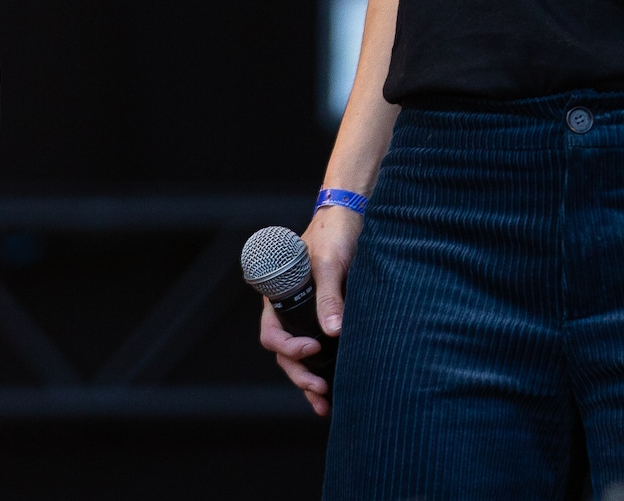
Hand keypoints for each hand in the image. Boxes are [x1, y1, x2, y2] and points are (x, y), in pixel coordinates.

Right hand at [259, 205, 361, 415]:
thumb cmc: (334, 235)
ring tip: (324, 404)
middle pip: (284, 354)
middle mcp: (289, 311)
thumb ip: (330, 296)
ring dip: (309, 381)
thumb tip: (332, 332)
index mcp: (278, 297)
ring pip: (301, 359)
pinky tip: (336, 391)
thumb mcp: (331, 263)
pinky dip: (325, 371)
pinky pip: (321, 352)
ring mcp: (307, 318)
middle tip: (321, 389)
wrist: (352, 219)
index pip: (271, 334)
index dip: (288, 348)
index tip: (312, 348)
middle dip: (300, 375)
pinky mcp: (327, 321)